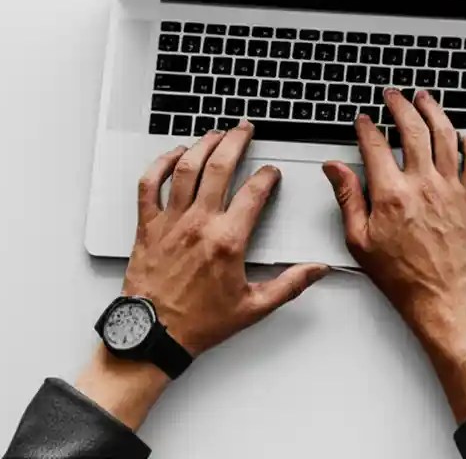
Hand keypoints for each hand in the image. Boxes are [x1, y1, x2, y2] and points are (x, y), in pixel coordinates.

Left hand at [76, 120, 328, 427]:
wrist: (154, 336)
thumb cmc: (199, 324)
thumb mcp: (254, 307)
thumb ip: (290, 284)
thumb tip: (317, 270)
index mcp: (228, 241)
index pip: (254, 193)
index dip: (267, 177)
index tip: (271, 172)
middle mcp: (199, 225)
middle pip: (220, 167)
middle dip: (236, 141)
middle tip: (245, 129)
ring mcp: (171, 222)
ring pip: (186, 169)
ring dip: (203, 145)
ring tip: (215, 133)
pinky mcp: (148, 226)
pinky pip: (149, 185)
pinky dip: (159, 164)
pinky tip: (173, 155)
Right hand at [323, 89, 465, 421]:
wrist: (442, 297)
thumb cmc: (402, 276)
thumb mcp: (359, 240)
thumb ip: (348, 198)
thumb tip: (335, 169)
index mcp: (391, 194)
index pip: (375, 145)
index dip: (366, 127)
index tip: (363, 120)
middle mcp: (423, 185)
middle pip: (412, 129)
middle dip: (400, 105)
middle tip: (393, 95)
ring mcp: (450, 188)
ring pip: (444, 135)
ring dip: (433, 111)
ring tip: (424, 98)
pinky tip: (462, 133)